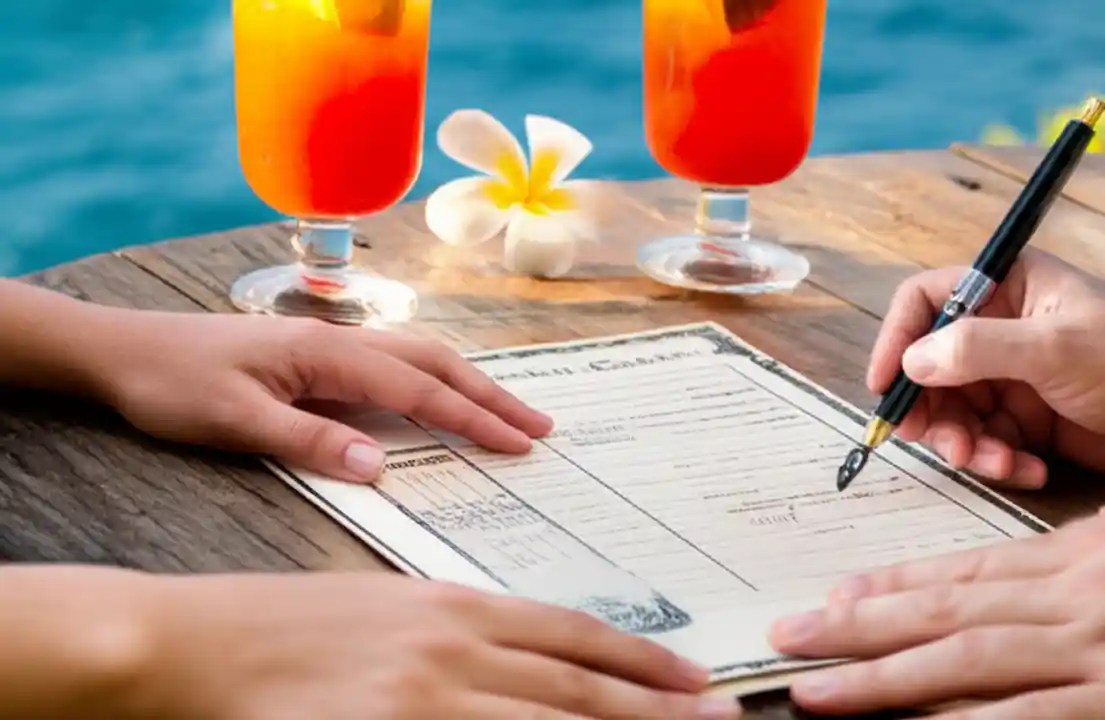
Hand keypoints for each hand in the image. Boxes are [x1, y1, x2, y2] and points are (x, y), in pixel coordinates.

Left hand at [88, 311, 552, 482]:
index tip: (519, 441)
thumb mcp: (235, 421)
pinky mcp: (320, 358)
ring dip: (470, 384)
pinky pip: (397, 365)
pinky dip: (437, 381)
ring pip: (421, 358)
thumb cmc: (173, 383)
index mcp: (329, 354)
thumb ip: (309, 441)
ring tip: (511, 411)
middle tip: (541, 426)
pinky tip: (443, 397)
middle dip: (492, 395)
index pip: (419, 389)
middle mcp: (341, 342)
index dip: (472, 417)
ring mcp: (333, 346)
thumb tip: (382, 466)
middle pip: (436, 363)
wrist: (123, 349)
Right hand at [124, 574, 741, 718]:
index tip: (691, 680)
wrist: (190, 644)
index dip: (640, 660)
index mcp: (453, 606)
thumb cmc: (284, 626)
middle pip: (577, 686)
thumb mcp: (388, 611)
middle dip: (656, 707)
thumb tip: (528, 667)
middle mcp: (451, 647)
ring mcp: (420, 698)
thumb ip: (462, 637)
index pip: (572, 634)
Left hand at [769, 497, 1104, 718]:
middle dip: (858, 630)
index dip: (891, 587)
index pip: (965, 571)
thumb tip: (1027, 556)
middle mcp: (1078, 605)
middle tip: (787, 641)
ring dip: (885, 683)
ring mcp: (1103, 664)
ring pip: (971, 669)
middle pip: (947, 616)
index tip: (831, 598)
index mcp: (1083, 554)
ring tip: (819, 693)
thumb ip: (1087, 544)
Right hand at [868, 249, 1104, 486]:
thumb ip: (977, 350)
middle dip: (933, 411)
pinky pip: (985, 443)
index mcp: (1009, 289)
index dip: (897, 339)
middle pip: (929, 367)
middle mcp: (1003, 330)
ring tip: (995, 462)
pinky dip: (998, 462)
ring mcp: (1014, 378)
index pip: (927, 301)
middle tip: (941, 443)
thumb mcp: (1054, 349)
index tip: (885, 384)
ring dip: (966, 445)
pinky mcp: (1027, 421)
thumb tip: (914, 360)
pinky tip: (1030, 469)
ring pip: (954, 414)